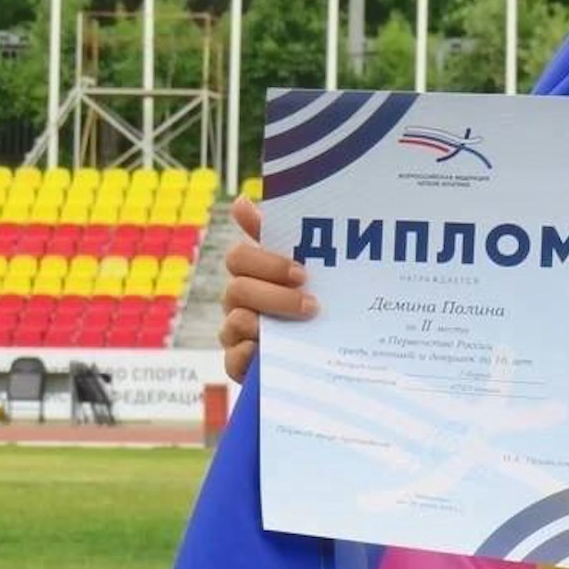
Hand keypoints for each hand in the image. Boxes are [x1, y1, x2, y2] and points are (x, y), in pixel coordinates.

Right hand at [218, 195, 317, 382]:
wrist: (335, 360)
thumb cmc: (321, 304)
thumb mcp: (317, 270)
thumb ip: (291, 237)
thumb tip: (243, 200)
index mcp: (256, 276)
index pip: (240, 258)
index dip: (266, 261)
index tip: (303, 272)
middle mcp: (241, 303)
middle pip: (237, 289)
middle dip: (275, 294)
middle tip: (312, 302)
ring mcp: (238, 335)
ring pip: (235, 321)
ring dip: (266, 320)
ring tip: (302, 326)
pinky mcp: (242, 368)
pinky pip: (232, 361)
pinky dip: (248, 355)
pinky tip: (266, 353)